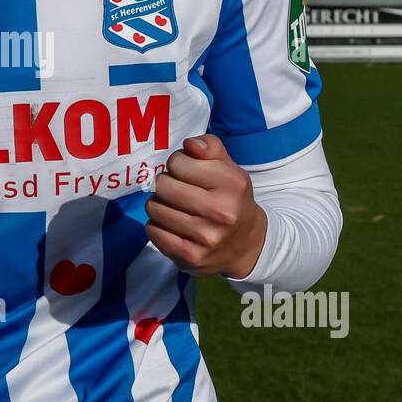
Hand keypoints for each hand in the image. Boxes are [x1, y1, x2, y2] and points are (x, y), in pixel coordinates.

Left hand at [146, 134, 266, 278]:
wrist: (247, 245)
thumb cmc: (231, 199)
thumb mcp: (229, 168)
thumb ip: (210, 147)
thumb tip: (189, 145)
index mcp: (231, 183)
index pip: (178, 161)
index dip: (177, 163)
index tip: (186, 172)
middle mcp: (220, 211)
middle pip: (162, 185)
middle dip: (165, 183)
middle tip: (175, 190)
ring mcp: (205, 237)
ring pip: (154, 208)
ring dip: (158, 204)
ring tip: (172, 207)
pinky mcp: (190, 257)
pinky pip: (153, 231)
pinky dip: (156, 226)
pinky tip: (171, 225)